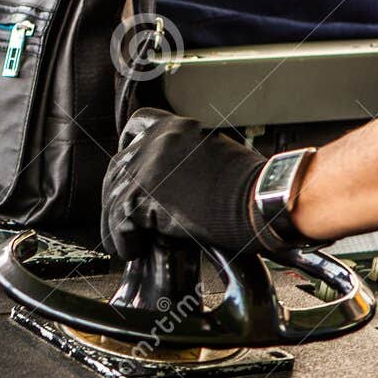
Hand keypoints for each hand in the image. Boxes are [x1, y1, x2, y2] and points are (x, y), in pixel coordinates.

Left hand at [100, 109, 265, 259]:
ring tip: (126, 242)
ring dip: (118, 222)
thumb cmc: (251, 185)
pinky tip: (133, 250)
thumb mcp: (215, 155)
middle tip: (122, 219)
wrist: (262, 197)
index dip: (128, 150)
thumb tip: (171, 181)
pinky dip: (123, 239)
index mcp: (176, 127)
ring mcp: (149, 165)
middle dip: (118, 195)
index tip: (126, 170)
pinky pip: (120, 220)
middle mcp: (158, 140)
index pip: (137, 127)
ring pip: (115, 195)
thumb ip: (186, 159)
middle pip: (120, 167)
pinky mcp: (145, 194)